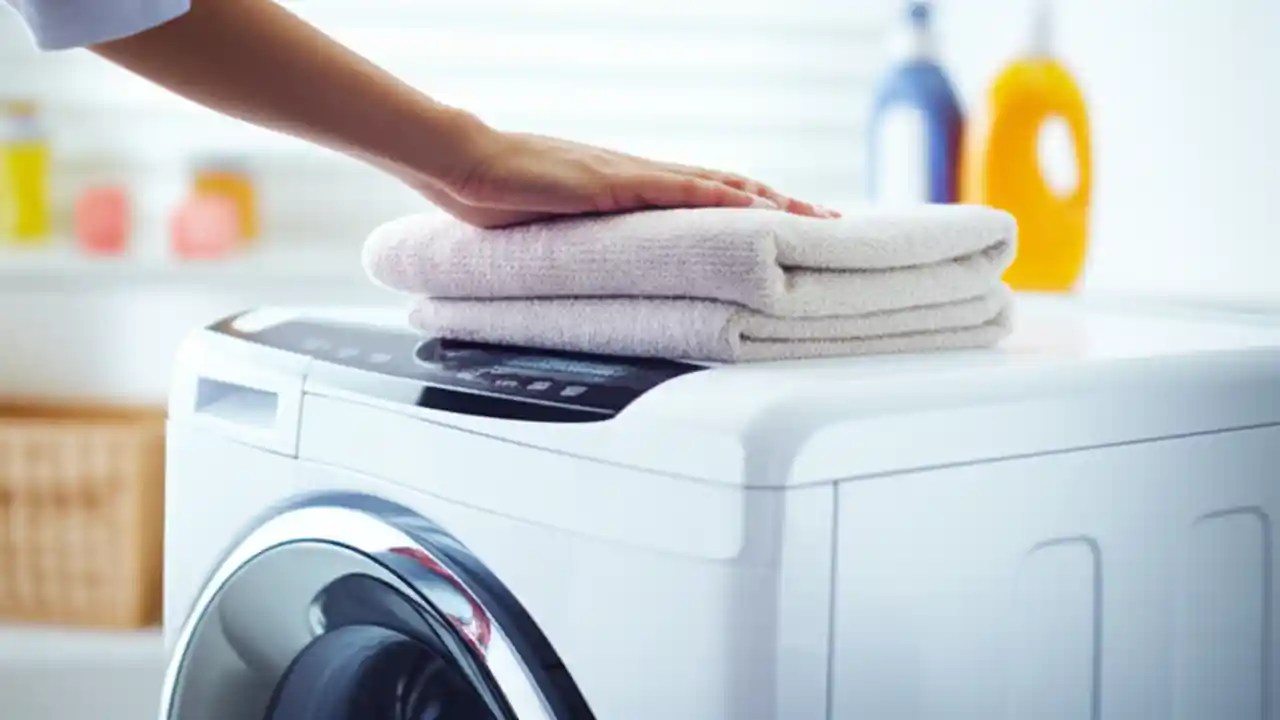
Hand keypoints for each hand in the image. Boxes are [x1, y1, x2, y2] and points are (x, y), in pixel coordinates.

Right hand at [409, 122, 838, 227]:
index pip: (705, 194)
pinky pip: (679, 190)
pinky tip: (755, 207)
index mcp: (630, 186)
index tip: (790, 224)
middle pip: (728, 186)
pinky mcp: (614, 183)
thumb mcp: (559, 229)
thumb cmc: (498, 197)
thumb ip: (595, 243)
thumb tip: (615, 269)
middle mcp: (641, 174)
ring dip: (770, 202)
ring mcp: (630, 176)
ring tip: (813, 219)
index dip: (751, 208)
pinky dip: (722, 198)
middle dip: (782, 206)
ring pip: (717, 184)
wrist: (464, 164)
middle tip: (828, 222)